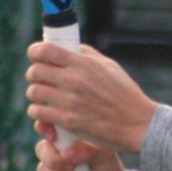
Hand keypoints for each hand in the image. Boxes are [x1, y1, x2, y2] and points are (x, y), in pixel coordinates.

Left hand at [24, 41, 158, 155]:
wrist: (137, 124)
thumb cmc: (125, 94)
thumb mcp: (109, 66)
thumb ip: (86, 55)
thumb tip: (67, 47)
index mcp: (84, 64)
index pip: (46, 50)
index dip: (35, 51)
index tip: (35, 56)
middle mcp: (74, 80)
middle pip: (35, 71)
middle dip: (34, 74)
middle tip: (39, 79)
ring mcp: (70, 101)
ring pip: (34, 92)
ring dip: (35, 94)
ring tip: (42, 97)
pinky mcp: (68, 121)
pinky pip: (38, 112)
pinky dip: (37, 112)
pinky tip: (44, 112)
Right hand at [34, 120, 127, 170]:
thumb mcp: (106, 158)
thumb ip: (89, 150)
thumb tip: (65, 154)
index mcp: (69, 136)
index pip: (49, 124)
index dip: (45, 127)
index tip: (53, 137)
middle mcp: (56, 150)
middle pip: (41, 148)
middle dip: (56, 160)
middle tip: (74, 168)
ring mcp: (49, 169)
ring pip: (42, 170)